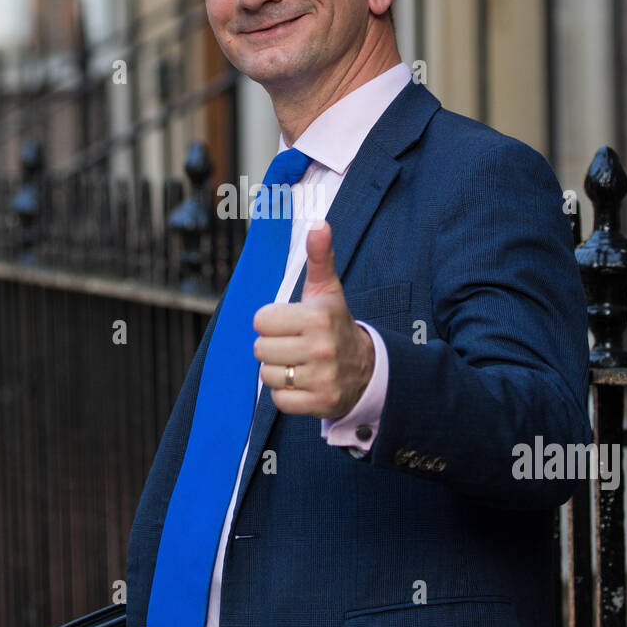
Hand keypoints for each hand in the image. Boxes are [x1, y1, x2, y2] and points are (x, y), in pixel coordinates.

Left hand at [252, 220, 375, 418]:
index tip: (289, 323)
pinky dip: (286, 395)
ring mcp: (323, 377)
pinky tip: (303, 383)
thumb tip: (320, 223)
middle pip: (260, 349)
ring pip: (267, 375)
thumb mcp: (327, 291)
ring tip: (298, 363)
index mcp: (317, 317)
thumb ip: (320, 257)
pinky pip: (279, 400)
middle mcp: (321, 347)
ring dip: (278, 371)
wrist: (366, 368)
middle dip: (272, 347)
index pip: (260, 320)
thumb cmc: (334, 324)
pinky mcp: (322, 403)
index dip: (270, 321)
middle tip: (294, 344)